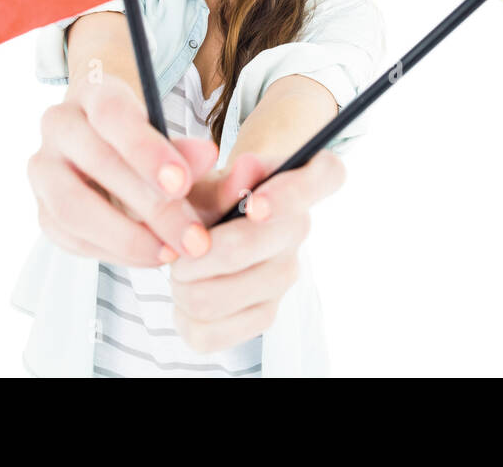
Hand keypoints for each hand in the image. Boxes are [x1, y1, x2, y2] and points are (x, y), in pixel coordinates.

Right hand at [28, 72, 219, 266]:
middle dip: (150, 206)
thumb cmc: (154, 154)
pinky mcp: (42, 209)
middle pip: (96, 161)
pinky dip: (112, 252)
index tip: (180, 184)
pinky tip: (149, 255)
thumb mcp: (179, 151)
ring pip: (71, 206)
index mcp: (95, 92)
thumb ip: (194, 158)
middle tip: (193, 238)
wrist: (122, 167)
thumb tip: (207, 154)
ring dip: (126, 237)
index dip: (145, 149)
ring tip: (169, 252)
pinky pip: (69, 236)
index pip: (112, 113)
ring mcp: (43, 167)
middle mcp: (60, 124)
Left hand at [169, 149, 345, 352]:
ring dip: (183, 287)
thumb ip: (221, 179)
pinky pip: (212, 334)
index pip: (327, 176)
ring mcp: (284, 275)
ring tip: (180, 272)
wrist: (202, 229)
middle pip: (245, 246)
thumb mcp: (208, 176)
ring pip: (218, 296)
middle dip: (194, 252)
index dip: (290, 195)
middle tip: (176, 251)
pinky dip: (185, 320)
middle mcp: (298, 227)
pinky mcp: (264, 315)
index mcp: (298, 179)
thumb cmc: (208, 196)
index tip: (255, 206)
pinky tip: (186, 301)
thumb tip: (246, 169)